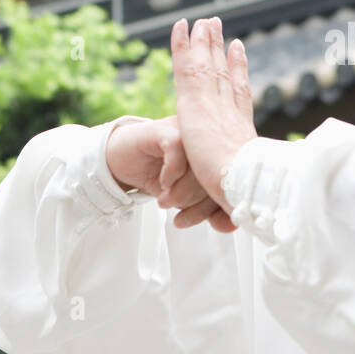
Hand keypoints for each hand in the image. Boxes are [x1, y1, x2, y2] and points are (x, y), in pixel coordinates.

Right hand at [105, 116, 235, 231]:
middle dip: (198, 203)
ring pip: (198, 163)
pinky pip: (177, 150)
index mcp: (220, 152)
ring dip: (182, 192)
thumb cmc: (159, 177)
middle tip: (180, 215)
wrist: (123, 161)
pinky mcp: (166, 129)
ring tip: (166, 201)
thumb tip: (230, 224)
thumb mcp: (188, 198)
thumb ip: (209, 206)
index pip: (231, 180)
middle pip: (217, 172)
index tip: (210, 222)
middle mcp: (209, 138)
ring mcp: (189, 130)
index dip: (221, 206)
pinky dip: (171, 173)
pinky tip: (164, 182)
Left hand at [170, 16, 257, 214]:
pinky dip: (184, 46)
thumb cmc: (247, 200)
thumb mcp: (232, 204)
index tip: (238, 51)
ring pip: (208, 66)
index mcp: (241, 131)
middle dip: (221, 50)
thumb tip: (224, 228)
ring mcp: (213, 106)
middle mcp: (230, 113)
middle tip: (218, 27)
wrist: (246, 186)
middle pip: (225, 74)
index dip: (240, 72)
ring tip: (203, 20)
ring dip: (205, 41)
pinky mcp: (195, 104)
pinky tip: (181, 26)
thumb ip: (224, 211)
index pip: (240, 95)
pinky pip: (187, 68)